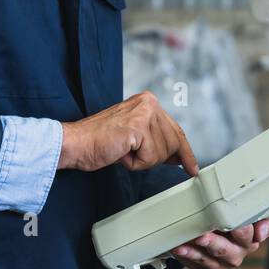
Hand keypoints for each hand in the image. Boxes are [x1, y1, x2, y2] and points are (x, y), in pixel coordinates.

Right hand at [59, 91, 198, 173]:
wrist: (76, 144)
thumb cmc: (100, 142)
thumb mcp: (136, 139)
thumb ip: (157, 141)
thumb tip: (179, 156)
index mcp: (149, 102)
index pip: (176, 129)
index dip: (185, 151)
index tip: (193, 166)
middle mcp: (150, 102)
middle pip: (174, 142)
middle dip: (157, 157)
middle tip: (133, 154)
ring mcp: (145, 113)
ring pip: (162, 153)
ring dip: (142, 160)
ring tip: (122, 150)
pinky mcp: (138, 127)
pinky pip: (150, 157)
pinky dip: (135, 162)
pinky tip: (121, 152)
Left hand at [170, 219, 268, 268]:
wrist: (222, 229)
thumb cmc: (237, 219)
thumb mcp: (253, 214)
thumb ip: (261, 218)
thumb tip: (261, 230)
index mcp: (251, 240)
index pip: (248, 236)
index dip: (241, 232)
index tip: (234, 226)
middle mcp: (237, 253)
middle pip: (226, 251)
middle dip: (214, 243)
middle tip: (203, 236)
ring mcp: (221, 262)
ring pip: (209, 260)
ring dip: (196, 252)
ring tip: (186, 243)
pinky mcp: (206, 267)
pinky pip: (195, 264)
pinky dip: (186, 256)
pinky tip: (179, 248)